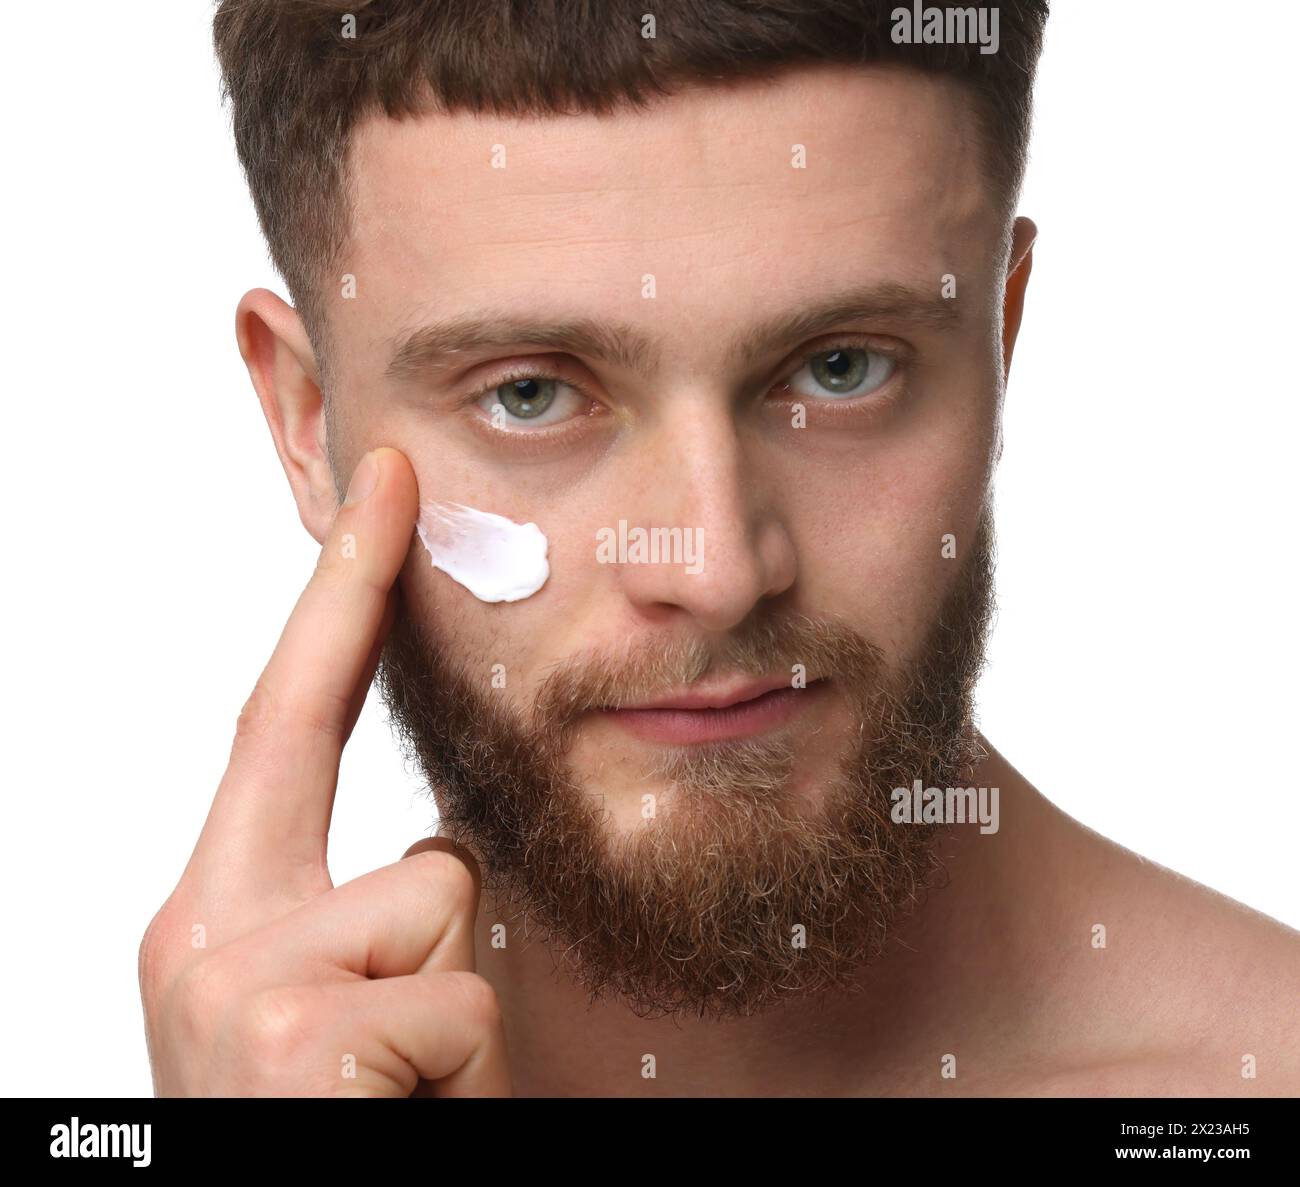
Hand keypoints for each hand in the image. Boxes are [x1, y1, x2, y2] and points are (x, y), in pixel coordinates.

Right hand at [137, 447, 510, 1095]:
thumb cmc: (363, 1126)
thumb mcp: (353, 1008)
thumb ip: (373, 912)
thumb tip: (433, 851)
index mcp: (215, 919)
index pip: (282, 715)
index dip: (340, 591)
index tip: (388, 486)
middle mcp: (200, 934)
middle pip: (357, 791)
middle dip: (407, 846)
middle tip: (386, 932)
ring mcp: (238, 984)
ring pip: (434, 900)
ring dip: (452, 1004)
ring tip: (405, 1094)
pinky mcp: (300, 1037)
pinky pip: (457, 991)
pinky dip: (463, 1061)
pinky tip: (407, 1116)